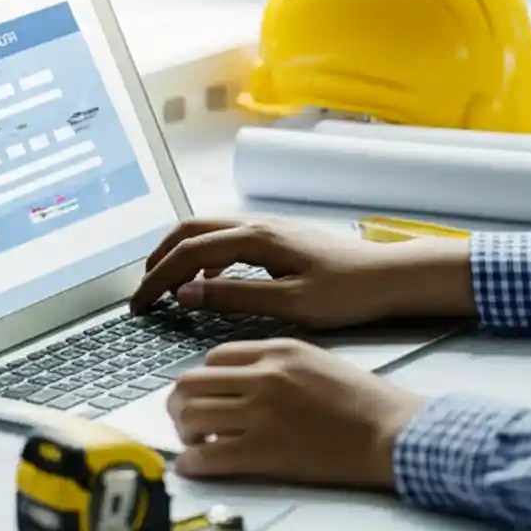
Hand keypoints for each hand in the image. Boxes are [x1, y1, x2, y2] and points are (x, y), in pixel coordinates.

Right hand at [131, 218, 474, 329]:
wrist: (390, 276)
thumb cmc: (348, 293)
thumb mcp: (290, 304)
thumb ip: (235, 297)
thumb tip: (187, 295)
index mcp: (255, 239)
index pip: (188, 253)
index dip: (158, 279)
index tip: (140, 306)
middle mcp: (256, 225)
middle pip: (188, 230)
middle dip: (158, 259)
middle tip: (143, 293)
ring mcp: (266, 227)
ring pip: (205, 230)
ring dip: (178, 254)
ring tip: (165, 287)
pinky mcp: (276, 237)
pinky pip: (225, 239)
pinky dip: (203, 257)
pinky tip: (208, 285)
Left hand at [167, 338, 426, 489]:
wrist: (391, 432)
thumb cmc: (365, 401)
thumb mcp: (316, 360)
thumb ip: (276, 363)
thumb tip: (241, 381)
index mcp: (278, 350)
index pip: (215, 356)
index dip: (203, 377)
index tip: (205, 394)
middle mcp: (264, 376)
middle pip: (191, 381)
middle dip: (179, 402)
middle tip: (184, 418)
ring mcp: (262, 413)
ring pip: (191, 415)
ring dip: (183, 431)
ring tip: (194, 442)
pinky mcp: (265, 451)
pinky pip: (208, 456)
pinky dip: (192, 462)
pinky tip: (196, 465)